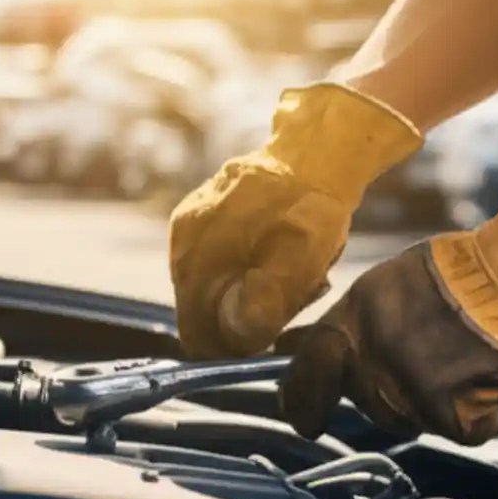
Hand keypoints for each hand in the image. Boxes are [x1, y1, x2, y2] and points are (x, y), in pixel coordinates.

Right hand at [169, 84, 422, 358]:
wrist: (315, 152)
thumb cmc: (310, 211)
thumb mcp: (300, 266)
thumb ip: (265, 306)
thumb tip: (236, 336)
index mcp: (198, 260)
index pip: (196, 334)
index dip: (230, 346)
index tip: (265, 336)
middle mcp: (182, 243)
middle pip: (201, 311)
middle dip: (239, 316)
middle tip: (286, 299)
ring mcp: (187, 224)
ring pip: (207, 285)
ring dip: (242, 290)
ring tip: (286, 273)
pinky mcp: (198, 212)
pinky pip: (211, 258)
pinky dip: (240, 265)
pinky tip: (273, 251)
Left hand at [279, 148, 497, 444]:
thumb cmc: (449, 273)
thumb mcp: (380, 285)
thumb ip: (345, 322)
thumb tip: (296, 344)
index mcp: (348, 329)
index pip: (306, 377)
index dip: (299, 401)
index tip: (303, 419)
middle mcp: (371, 370)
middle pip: (365, 401)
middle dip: (382, 388)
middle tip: (417, 359)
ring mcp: (409, 399)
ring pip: (406, 417)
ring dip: (424, 399)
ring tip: (455, 358)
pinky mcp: (451, 420)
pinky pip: (456, 428)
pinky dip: (472, 412)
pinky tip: (483, 380)